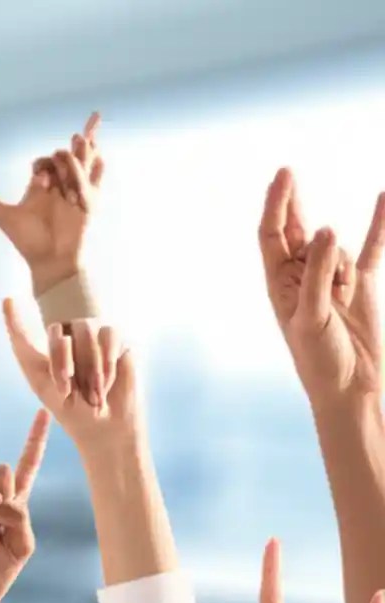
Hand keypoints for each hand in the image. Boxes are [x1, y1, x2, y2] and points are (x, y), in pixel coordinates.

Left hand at [0, 113, 101, 295]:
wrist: (50, 260)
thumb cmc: (28, 241)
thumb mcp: (5, 218)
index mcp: (39, 188)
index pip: (43, 164)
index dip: (43, 163)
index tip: (40, 180)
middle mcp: (57, 188)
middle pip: (65, 159)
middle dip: (67, 150)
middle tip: (73, 138)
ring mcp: (74, 195)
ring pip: (79, 167)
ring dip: (82, 152)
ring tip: (81, 136)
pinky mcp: (88, 204)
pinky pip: (94, 184)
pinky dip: (97, 171)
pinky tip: (100, 156)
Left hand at [2, 299, 134, 445]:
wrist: (102, 426)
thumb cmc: (68, 406)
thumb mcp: (37, 375)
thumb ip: (21, 340)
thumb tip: (7, 297)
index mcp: (54, 340)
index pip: (46, 326)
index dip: (47, 346)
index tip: (32, 338)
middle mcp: (76, 334)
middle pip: (63, 328)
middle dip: (63, 361)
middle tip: (69, 390)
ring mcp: (98, 336)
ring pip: (86, 328)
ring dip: (86, 365)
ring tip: (91, 393)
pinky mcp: (120, 342)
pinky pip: (109, 333)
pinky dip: (105, 360)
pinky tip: (105, 382)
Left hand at [258, 169, 383, 405]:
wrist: (349, 389)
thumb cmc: (320, 359)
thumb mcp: (311, 317)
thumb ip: (318, 274)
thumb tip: (326, 229)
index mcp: (279, 284)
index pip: (272, 235)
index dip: (275, 205)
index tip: (282, 176)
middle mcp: (302, 277)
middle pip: (294, 230)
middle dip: (291, 202)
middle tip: (287, 170)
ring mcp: (332, 279)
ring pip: (334, 245)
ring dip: (337, 254)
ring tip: (338, 286)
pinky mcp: (361, 286)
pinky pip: (372, 249)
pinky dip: (379, 225)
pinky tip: (384, 197)